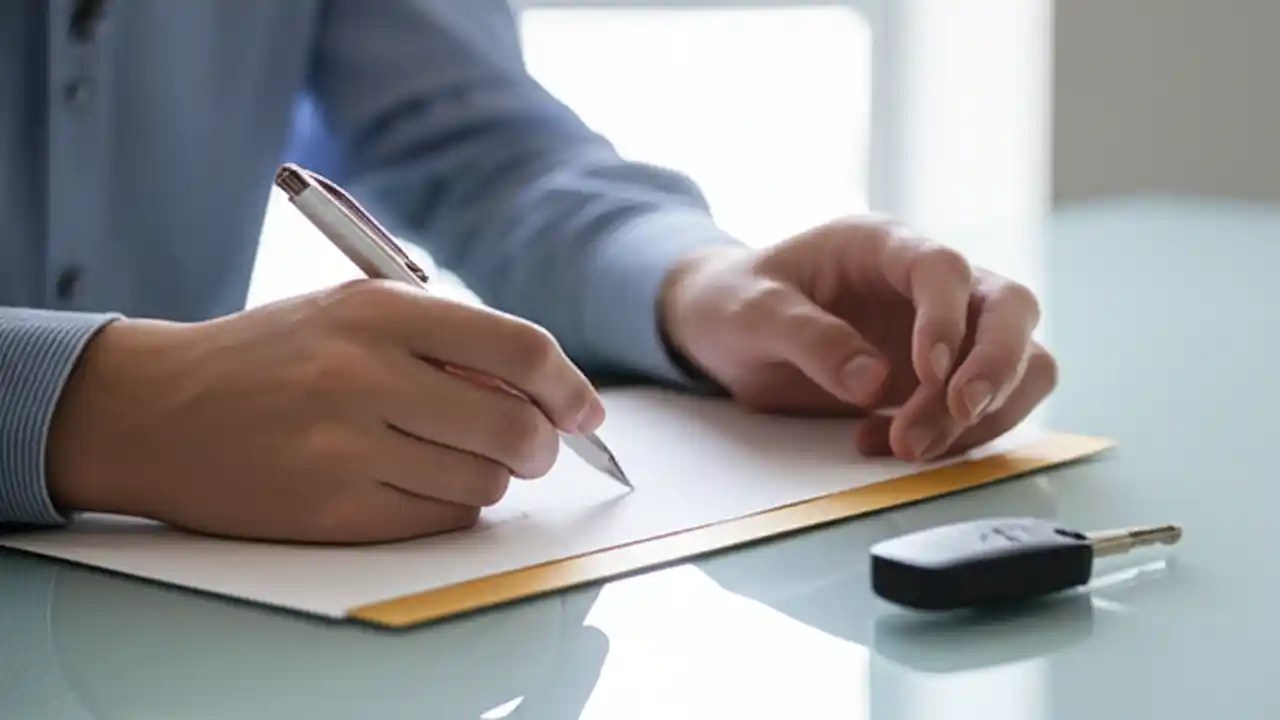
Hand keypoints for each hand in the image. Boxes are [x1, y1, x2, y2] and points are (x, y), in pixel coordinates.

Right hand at [47, 280, 603, 542]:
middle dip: (541, 444)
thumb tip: (547, 388)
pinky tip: (418, 483)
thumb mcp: (354, 310)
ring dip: (490, 477)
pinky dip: (451, 507)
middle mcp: (366, 375)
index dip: (570, 387)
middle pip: (515, 428)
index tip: (586, 411)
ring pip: (483, 482)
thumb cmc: (273, 355)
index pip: (520, 350)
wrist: (158, 409)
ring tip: (453, 457)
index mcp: (381, 312)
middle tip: (532, 446)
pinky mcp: (331, 511)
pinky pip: (440, 520)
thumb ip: (447, 337)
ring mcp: (346, 447)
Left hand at [660, 216, 1056, 460]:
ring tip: (908, 446)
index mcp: (881, 246)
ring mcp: (943, 331)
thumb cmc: (733, 302)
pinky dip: (956, 435)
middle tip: (956, 414)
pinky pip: (986, 405)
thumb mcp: (751, 313)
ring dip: (984, 412)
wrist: (720, 327)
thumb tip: (873, 382)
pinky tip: (884, 443)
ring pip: (1019, 360)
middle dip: (997, 366)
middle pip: (1011, 308)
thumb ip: (810, 339)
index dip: (947, 318)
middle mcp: (926, 283)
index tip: (927, 372)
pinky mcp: (938, 380)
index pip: (945, 268)